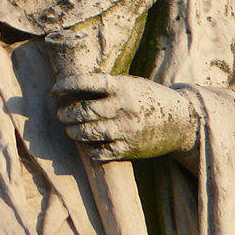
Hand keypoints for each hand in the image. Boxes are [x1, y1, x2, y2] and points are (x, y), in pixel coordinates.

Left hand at [53, 73, 198, 161]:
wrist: (180, 121)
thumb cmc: (148, 97)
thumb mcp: (130, 83)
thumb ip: (107, 86)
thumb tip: (73, 87)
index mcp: (122, 86)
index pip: (87, 82)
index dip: (67, 86)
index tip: (54, 90)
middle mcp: (123, 107)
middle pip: (85, 111)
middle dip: (67, 113)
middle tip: (60, 114)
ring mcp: (126, 130)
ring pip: (90, 133)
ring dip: (74, 132)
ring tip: (69, 129)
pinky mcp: (129, 148)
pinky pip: (102, 152)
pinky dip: (90, 150)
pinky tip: (86, 146)